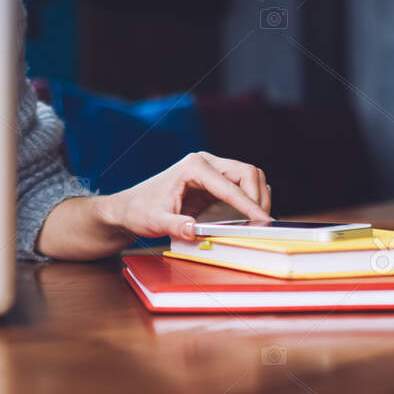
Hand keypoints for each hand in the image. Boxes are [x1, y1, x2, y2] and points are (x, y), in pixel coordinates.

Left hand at [100, 151, 270, 244]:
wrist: (130, 207)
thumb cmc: (140, 211)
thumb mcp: (155, 221)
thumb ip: (175, 225)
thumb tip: (193, 230)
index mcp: (193, 167)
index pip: (231, 185)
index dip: (250, 204)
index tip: (264, 221)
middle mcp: (205, 163)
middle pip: (248, 173)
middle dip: (258, 197)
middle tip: (261, 224)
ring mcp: (212, 171)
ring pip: (249, 177)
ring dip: (258, 197)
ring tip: (258, 221)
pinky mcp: (214, 182)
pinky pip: (242, 187)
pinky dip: (251, 199)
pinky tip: (250, 218)